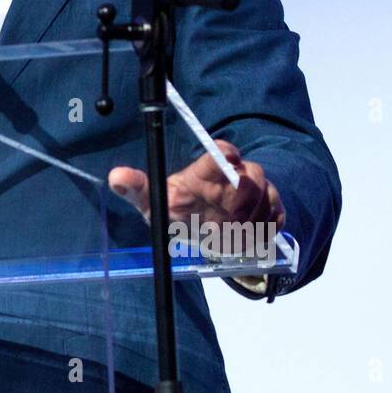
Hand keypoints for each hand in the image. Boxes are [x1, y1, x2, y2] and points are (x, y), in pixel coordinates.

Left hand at [108, 140, 284, 257]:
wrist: (205, 233)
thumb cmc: (176, 211)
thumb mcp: (154, 202)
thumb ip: (137, 189)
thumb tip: (114, 177)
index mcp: (206, 171)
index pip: (222, 151)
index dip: (226, 156)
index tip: (224, 168)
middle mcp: (234, 177)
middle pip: (252, 175)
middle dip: (242, 200)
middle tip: (226, 222)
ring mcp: (256, 194)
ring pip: (266, 197)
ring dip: (251, 221)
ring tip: (230, 236)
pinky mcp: (272, 211)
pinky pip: (277, 218)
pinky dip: (264, 231)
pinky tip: (246, 241)